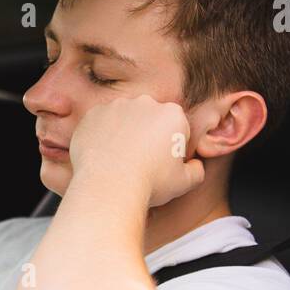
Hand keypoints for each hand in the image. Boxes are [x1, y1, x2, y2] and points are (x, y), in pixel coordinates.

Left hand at [67, 94, 205, 206]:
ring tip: (119, 160)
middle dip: (147, 134)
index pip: (175, 126)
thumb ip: (196, 170)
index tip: (162, 162)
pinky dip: (102, 135)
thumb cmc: (149, 184)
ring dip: (124, 133)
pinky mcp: (93, 113)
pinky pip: (100, 122)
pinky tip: (103, 154)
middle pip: (150, 118)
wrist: (108, 186)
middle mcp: (145, 103)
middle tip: (140, 161)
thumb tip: (195, 165)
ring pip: (124, 117)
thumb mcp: (184, 182)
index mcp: (172, 114)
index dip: (171, 145)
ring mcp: (117, 105)